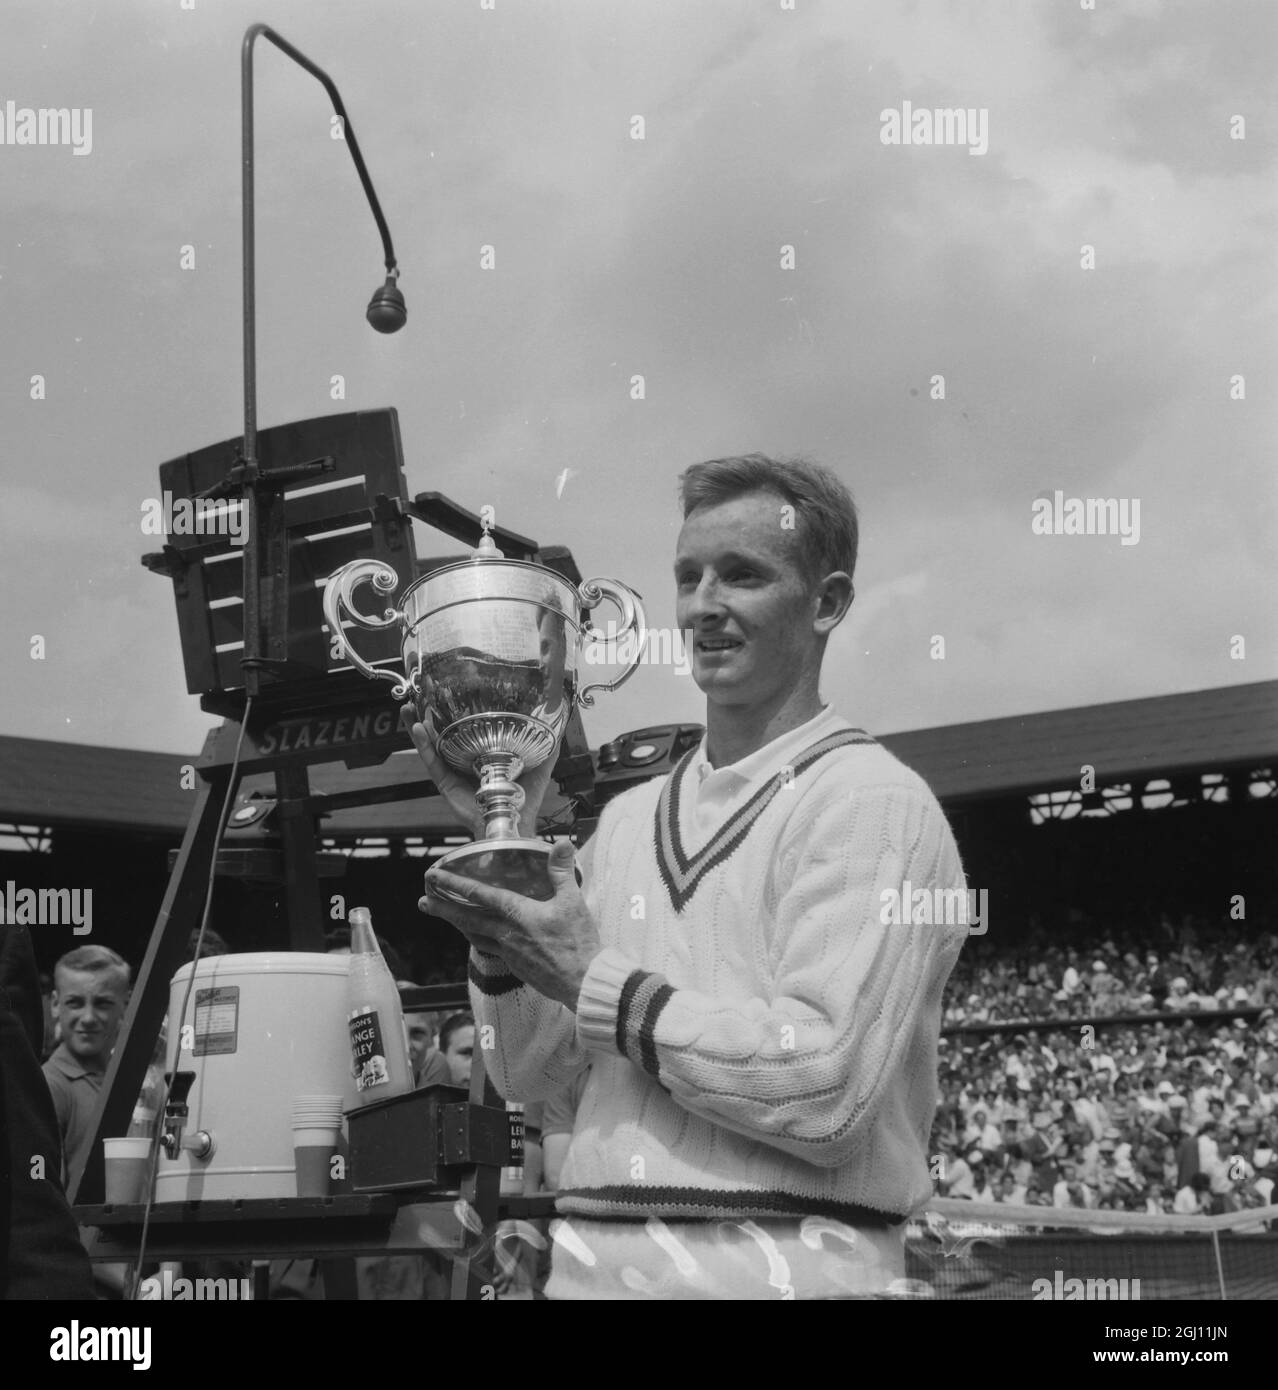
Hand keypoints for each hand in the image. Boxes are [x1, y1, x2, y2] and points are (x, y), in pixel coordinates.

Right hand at [403, 703, 557, 839]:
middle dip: (430, 716)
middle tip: (421, 697)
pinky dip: (423, 746)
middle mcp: (464, 762)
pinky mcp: (446, 783)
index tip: (449, 695)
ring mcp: (453, 772)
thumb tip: (558, 725)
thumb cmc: (525, 799)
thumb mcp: (539, 766)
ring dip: (418, 727)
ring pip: (431, 745)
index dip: (456, 715)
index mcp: (483, 756)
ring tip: (408, 709)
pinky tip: (417, 729)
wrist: (514, 822)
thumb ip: (547, 747)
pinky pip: (432, 762)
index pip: (466, 731)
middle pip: (443, 735)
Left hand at [419, 839, 599, 1008]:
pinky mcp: (515, 967)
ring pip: (475, 935)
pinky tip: (479, 937)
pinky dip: (478, 938)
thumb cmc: (578, 942)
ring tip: (444, 916)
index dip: (453, 883)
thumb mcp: (572, 901)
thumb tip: (562, 844)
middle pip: (466, 919)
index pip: (478, 895)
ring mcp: (508, 952)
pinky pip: (489, 948)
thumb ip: (562, 871)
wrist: (583, 981)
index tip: (433, 876)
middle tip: (423, 902)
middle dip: (443, 909)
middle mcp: (506, 934)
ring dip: (457, 924)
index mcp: (517, 914)